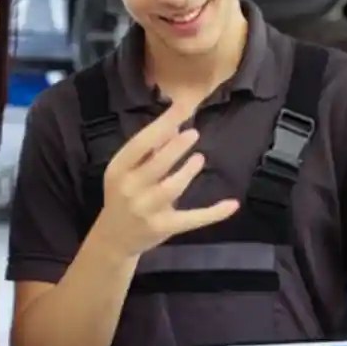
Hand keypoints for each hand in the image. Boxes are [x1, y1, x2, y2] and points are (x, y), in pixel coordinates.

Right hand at [90, 101, 238, 258]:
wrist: (114, 237)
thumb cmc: (122, 194)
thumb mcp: (127, 170)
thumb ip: (149, 150)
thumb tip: (175, 126)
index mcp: (118, 169)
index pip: (141, 143)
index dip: (162, 124)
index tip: (181, 108)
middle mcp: (130, 189)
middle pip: (158, 165)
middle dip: (176, 147)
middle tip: (193, 133)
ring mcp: (147, 210)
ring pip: (173, 188)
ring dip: (188, 171)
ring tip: (199, 159)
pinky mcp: (164, 228)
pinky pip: (192, 218)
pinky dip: (214, 212)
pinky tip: (232, 204)